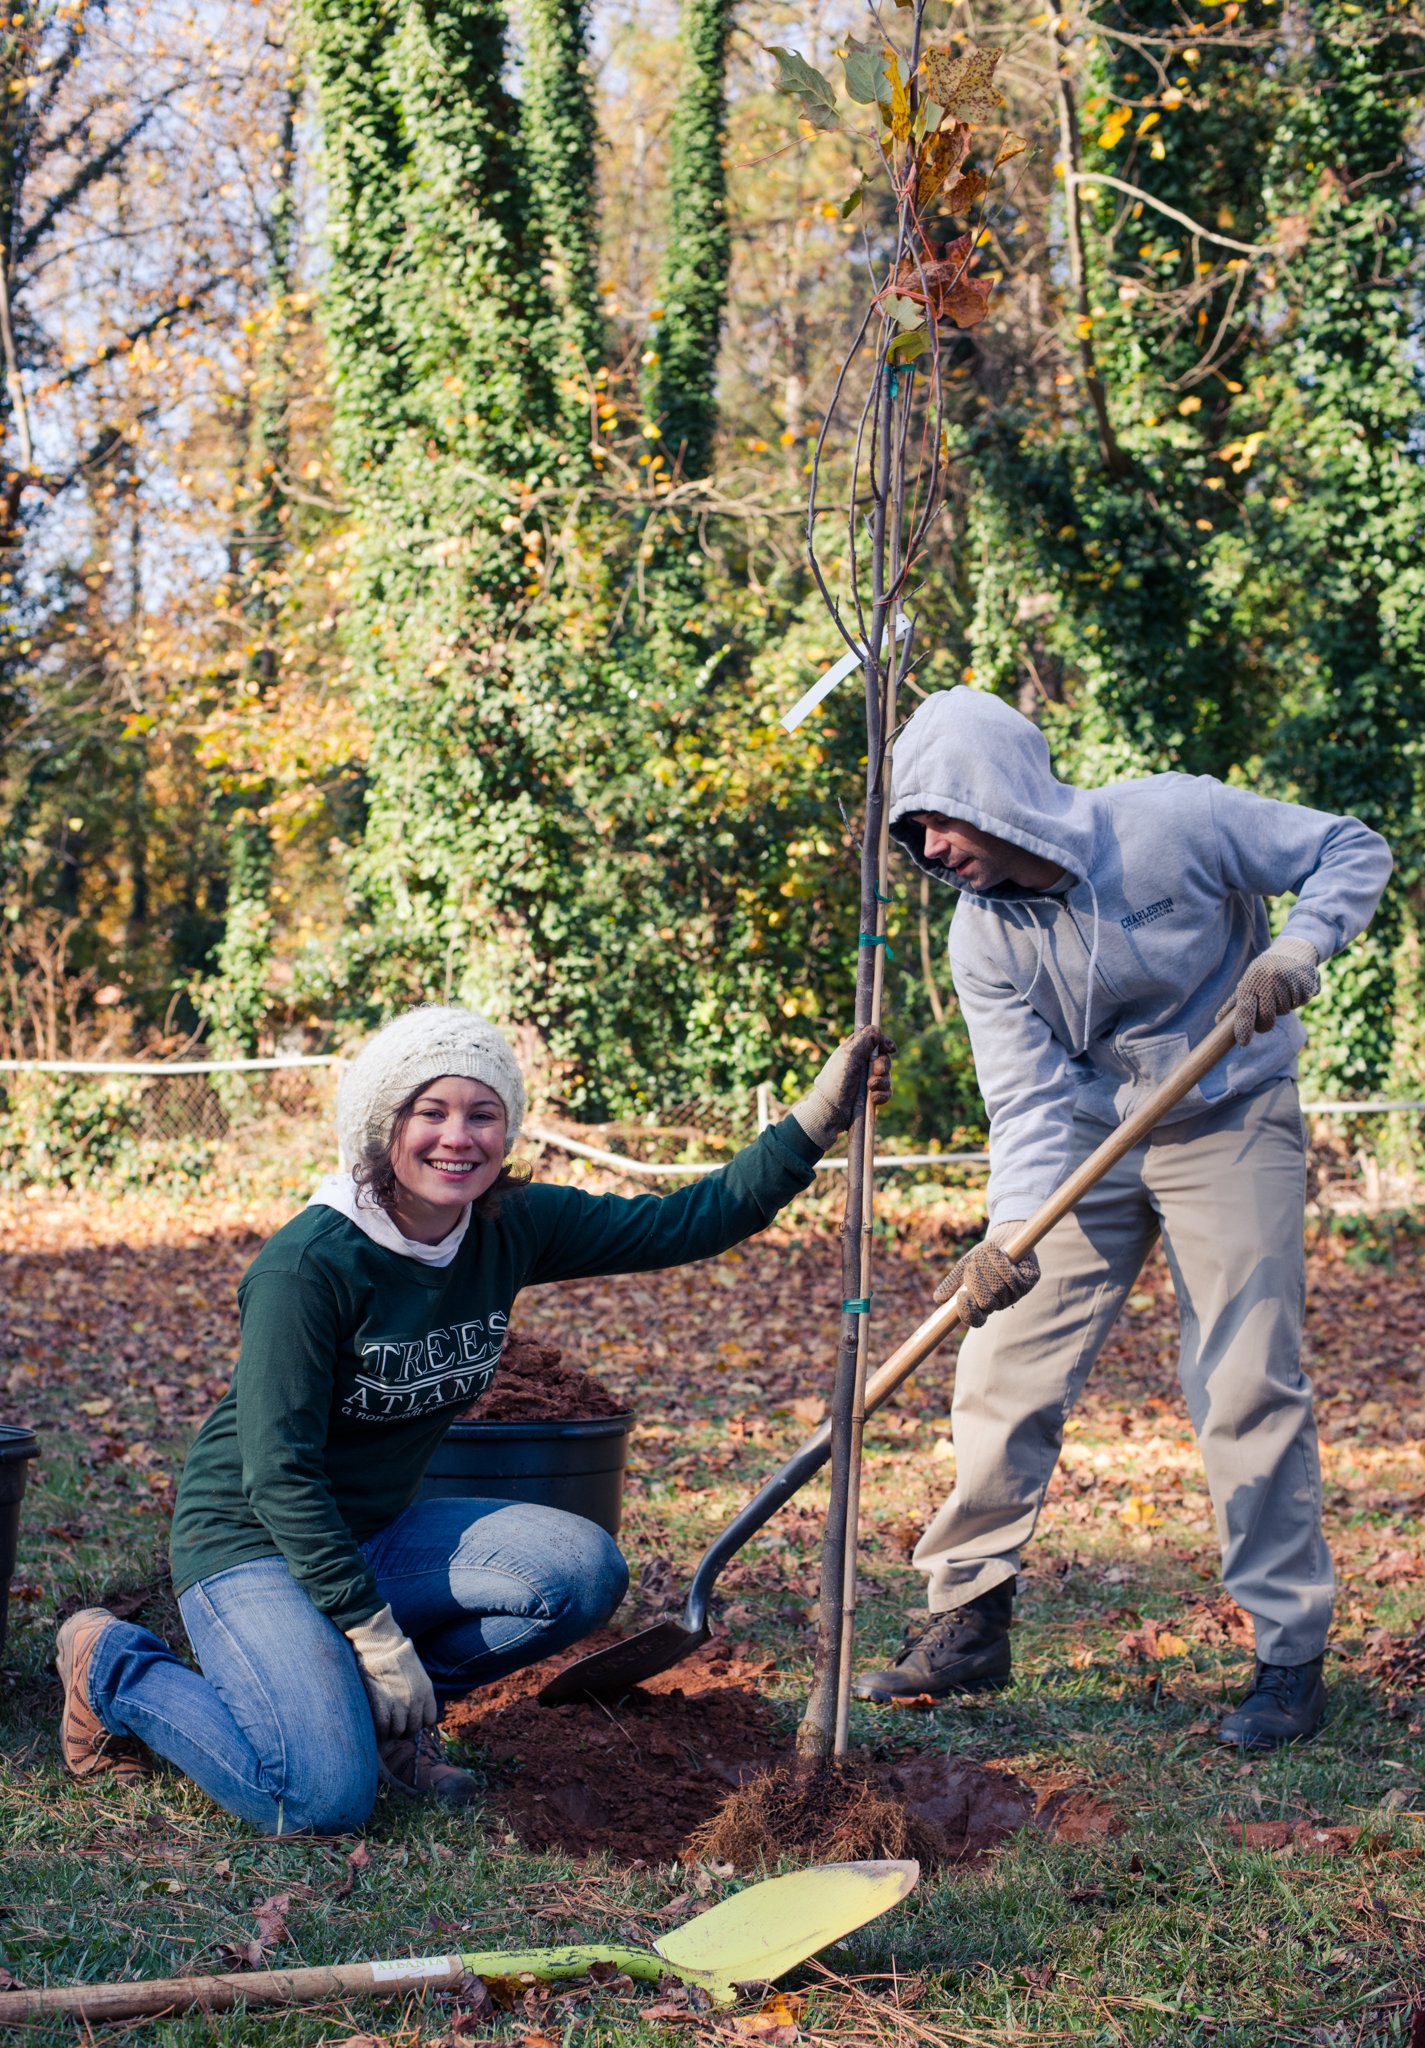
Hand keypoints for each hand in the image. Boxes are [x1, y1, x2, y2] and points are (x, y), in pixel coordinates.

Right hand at [344, 1604, 437, 1738]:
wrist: (382, 1646)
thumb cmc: (397, 1657)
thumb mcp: (418, 1674)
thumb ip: (420, 1693)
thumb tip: (416, 1711)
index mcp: (427, 1692)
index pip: (429, 1720)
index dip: (419, 1723)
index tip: (410, 1720)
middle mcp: (416, 1700)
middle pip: (413, 1729)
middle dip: (404, 1730)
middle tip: (395, 1726)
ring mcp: (399, 1704)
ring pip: (398, 1731)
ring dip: (391, 1732)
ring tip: (385, 1727)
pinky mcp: (382, 1705)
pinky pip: (383, 1728)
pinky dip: (380, 1731)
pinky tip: (377, 1727)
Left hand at [789, 1024, 894, 1151]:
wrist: (832, 1110)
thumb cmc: (836, 1080)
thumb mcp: (849, 1055)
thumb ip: (864, 1041)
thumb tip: (877, 1028)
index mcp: (855, 1050)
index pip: (875, 1040)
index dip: (884, 1042)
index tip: (889, 1048)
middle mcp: (862, 1064)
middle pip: (884, 1058)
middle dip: (883, 1065)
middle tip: (876, 1070)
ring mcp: (868, 1080)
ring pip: (888, 1076)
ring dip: (882, 1081)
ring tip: (870, 1087)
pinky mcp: (872, 1096)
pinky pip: (887, 1092)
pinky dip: (882, 1095)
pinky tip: (873, 1098)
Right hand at [933, 1220, 1039, 1325]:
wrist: (1004, 1237)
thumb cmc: (983, 1256)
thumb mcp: (964, 1266)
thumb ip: (953, 1283)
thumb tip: (939, 1299)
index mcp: (983, 1304)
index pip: (976, 1320)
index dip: (967, 1312)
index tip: (960, 1296)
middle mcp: (1000, 1303)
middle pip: (987, 1304)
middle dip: (976, 1282)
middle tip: (972, 1265)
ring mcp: (1016, 1294)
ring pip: (999, 1288)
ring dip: (988, 1266)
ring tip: (985, 1253)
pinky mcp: (1029, 1282)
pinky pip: (1012, 1278)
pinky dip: (1000, 1262)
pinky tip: (999, 1252)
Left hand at [1216, 937, 1318, 1049]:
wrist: (1293, 950)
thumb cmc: (1264, 971)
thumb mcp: (1248, 981)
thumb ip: (1235, 1002)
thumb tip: (1218, 1021)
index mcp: (1251, 982)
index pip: (1245, 1008)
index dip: (1244, 1026)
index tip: (1243, 1042)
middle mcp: (1269, 981)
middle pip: (1267, 1018)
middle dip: (1266, 1023)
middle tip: (1267, 1014)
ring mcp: (1289, 981)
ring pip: (1285, 1011)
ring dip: (1284, 1006)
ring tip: (1282, 989)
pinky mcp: (1306, 983)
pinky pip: (1301, 1002)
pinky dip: (1298, 999)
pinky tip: (1295, 985)